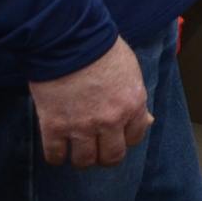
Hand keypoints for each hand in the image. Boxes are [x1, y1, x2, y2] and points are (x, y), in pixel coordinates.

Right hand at [29, 38, 150, 168]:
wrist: (68, 39)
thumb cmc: (102, 48)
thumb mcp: (131, 70)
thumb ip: (136, 98)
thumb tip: (147, 120)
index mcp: (133, 105)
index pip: (135, 137)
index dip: (125, 138)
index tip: (117, 136)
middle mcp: (110, 121)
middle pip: (111, 156)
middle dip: (105, 156)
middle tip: (97, 150)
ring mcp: (81, 126)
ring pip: (84, 161)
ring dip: (81, 159)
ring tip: (76, 150)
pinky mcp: (55, 126)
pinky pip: (55, 155)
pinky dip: (56, 156)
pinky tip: (57, 150)